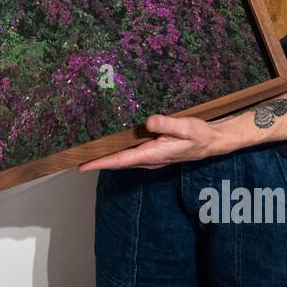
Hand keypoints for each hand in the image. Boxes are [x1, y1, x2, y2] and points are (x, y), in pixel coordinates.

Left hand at [77, 114, 225, 171]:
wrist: (212, 142)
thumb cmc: (200, 135)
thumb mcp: (186, 126)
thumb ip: (167, 124)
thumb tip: (147, 122)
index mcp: (154, 154)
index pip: (122, 160)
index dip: (101, 163)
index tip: (83, 165)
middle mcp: (149, 159)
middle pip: (118, 162)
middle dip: (97, 161)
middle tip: (75, 158)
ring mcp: (151, 157)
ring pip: (123, 159)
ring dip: (106, 158)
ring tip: (86, 152)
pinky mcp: (152, 153)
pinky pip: (130, 155)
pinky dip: (117, 152)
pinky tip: (109, 145)